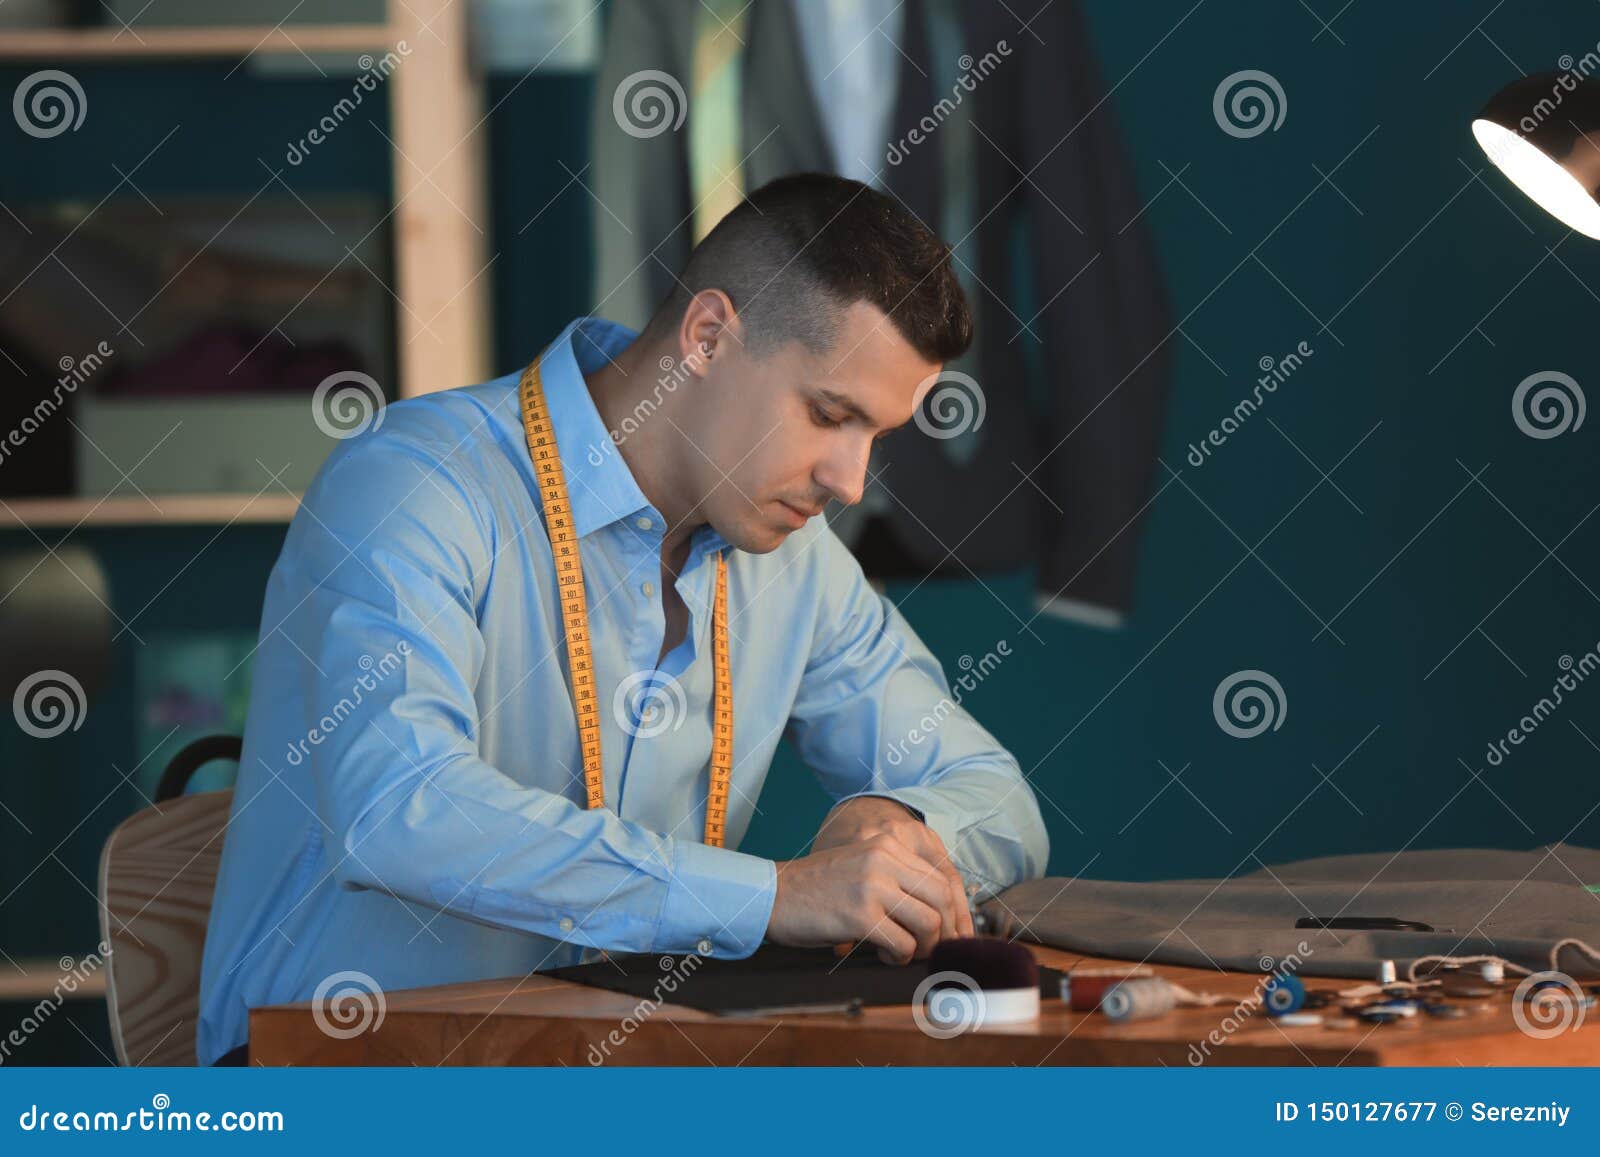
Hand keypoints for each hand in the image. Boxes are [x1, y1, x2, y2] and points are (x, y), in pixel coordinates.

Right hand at [766, 834, 971, 964]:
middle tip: (929, 948)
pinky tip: (883, 955)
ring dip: (922, 947)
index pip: (940, 878)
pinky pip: (903, 945)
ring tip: (901, 952)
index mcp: (886, 845)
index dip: (950, 911)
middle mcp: (884, 861)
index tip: (945, 933)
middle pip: (942, 899)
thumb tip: (935, 913)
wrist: (772, 895)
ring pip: (929, 924)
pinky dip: (899, 958)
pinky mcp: (861, 916)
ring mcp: (873, 887)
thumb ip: (895, 879)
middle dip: (943, 931)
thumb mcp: (861, 867)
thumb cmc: (815, 888)